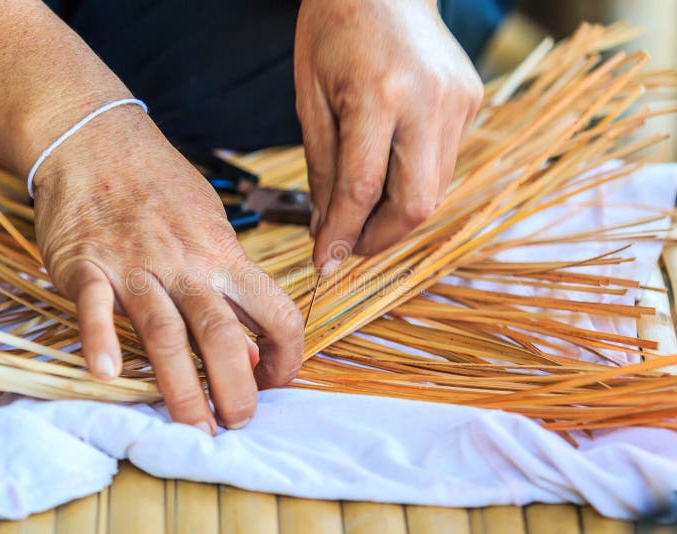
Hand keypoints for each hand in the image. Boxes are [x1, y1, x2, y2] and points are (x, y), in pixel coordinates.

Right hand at [32, 105, 303, 433]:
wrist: (95, 140)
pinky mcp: (86, 264)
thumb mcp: (210, 227)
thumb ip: (230, 285)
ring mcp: (134, 264)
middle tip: (237, 424)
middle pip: (221, 333)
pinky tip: (106, 373)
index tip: (274, 381)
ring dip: (180, 387)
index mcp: (222, 255)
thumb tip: (252, 349)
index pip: (274, 309)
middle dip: (235, 387)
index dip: (286, 352)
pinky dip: (99, 338)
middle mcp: (185, 264)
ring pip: (164, 332)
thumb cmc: (159, 187)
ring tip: (192, 430)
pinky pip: (94, 305)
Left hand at [295, 0, 482, 271]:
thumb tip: (327, 227)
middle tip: (348, 246)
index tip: (323, 263)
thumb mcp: (309, 97)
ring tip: (361, 213)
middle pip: (416, 204)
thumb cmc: (333, 29)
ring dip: (396, 215)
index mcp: (379, 95)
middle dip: (380, 239)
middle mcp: (429, 102)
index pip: (362, 190)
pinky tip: (387, 174)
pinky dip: (413, 182)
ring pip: (435, 190)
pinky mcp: (471, 101)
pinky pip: (443, 163)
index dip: (342, 235)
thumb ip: (322, 167)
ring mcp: (458, 102)